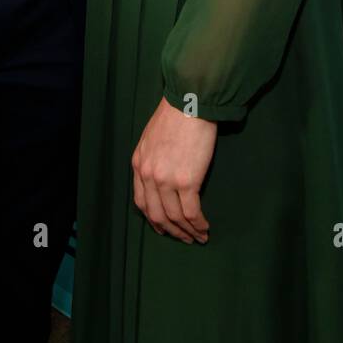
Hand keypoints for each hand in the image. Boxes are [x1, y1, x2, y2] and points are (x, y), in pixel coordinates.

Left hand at [132, 97, 216, 242]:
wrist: (190, 104)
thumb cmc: (175, 116)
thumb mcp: (151, 138)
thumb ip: (151, 159)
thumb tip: (161, 178)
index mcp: (138, 164)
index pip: (141, 201)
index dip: (153, 218)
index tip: (164, 227)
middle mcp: (148, 175)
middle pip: (156, 214)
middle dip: (170, 231)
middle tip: (183, 238)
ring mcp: (166, 180)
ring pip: (174, 218)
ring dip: (187, 232)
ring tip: (198, 238)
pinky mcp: (187, 181)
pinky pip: (191, 212)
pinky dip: (198, 224)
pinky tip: (204, 228)